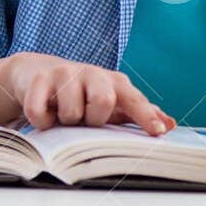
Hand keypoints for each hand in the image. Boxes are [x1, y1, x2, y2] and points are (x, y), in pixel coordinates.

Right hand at [0, 53, 174, 135]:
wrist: (35, 72)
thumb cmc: (80, 94)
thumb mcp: (110, 102)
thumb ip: (138, 113)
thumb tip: (170, 124)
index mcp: (113, 82)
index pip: (134, 99)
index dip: (145, 115)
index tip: (157, 132)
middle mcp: (91, 73)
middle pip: (103, 101)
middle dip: (93, 120)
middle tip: (84, 120)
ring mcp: (63, 73)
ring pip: (70, 112)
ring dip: (65, 122)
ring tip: (62, 115)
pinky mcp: (38, 79)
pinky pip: (39, 111)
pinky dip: (41, 122)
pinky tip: (44, 115)